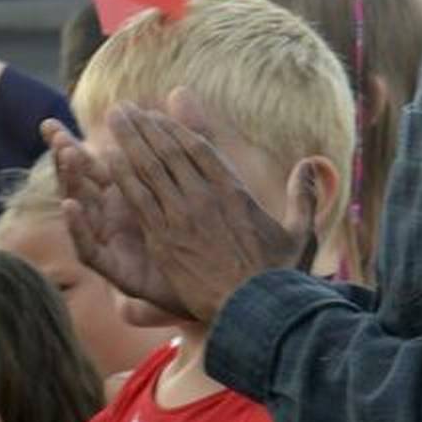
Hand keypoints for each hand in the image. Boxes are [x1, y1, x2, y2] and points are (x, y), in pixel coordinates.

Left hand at [49, 91, 315, 323]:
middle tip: (123, 109)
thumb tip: (312, 164)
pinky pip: (139, 201)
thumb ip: (304, 195)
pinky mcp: (164, 242)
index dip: (175, 128)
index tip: (158, 115)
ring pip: (149, 170)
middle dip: (144, 127)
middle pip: (168, 153)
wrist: (254, 311)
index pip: (198, 149)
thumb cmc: (280, 275)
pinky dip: (124, 177)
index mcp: (234, 192)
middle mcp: (204, 198)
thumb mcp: (301, 231)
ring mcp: (181, 219)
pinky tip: (108, 161)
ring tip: (113, 122)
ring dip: (129, 143)